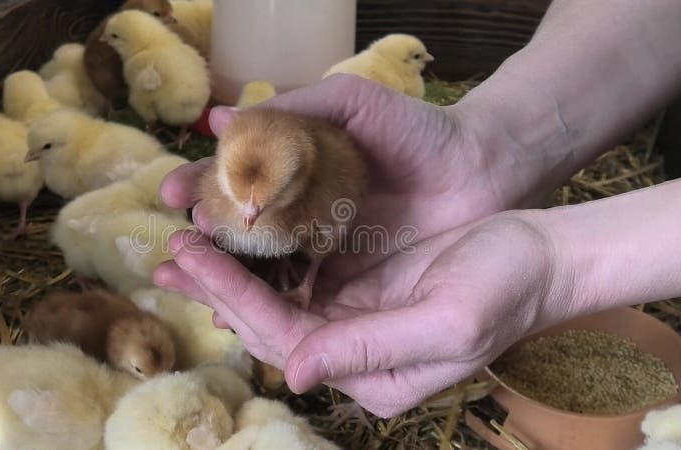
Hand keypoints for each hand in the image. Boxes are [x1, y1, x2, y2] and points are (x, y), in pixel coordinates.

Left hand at [155, 211, 576, 416]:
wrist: (538, 257)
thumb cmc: (504, 287)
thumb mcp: (445, 324)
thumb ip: (369, 350)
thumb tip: (292, 373)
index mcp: (369, 374)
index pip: (283, 335)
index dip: (233, 296)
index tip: (191, 256)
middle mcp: (352, 355)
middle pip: (268, 323)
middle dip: (216, 286)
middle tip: (171, 249)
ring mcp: (353, 325)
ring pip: (275, 304)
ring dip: (230, 275)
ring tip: (184, 247)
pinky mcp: (359, 295)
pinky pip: (297, 283)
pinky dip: (262, 264)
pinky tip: (233, 246)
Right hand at [161, 75, 537, 280]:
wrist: (483, 167)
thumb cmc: (419, 131)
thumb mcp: (353, 107)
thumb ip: (293, 110)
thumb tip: (218, 120)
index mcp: (297, 172)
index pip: (237, 185)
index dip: (203, 191)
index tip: (172, 197)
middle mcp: (303, 217)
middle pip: (242, 239)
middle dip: (201, 249)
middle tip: (168, 258)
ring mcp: (325, 254)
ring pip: (265, 276)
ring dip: (222, 285)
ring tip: (186, 288)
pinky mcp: (351, 286)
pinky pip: (303, 303)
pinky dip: (268, 311)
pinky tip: (233, 317)